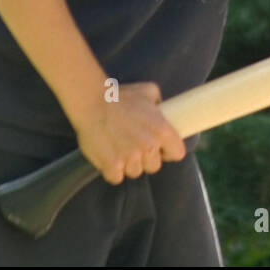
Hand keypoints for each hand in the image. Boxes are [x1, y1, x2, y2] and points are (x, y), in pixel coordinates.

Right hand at [69, 81, 186, 184]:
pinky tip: (109, 157)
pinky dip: (113, 171)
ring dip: (129, 165)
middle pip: (154, 166)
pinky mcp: (112, 167)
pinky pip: (117, 178)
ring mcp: (130, 158)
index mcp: (162, 131)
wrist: (92, 103)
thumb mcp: (148, 91)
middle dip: (146, 159)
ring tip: (120, 149)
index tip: (161, 149)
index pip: (177, 153)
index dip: (169, 152)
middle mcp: (149, 146)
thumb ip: (159, 102)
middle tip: (136, 147)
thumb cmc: (120, 96)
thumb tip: (162, 109)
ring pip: (135, 172)